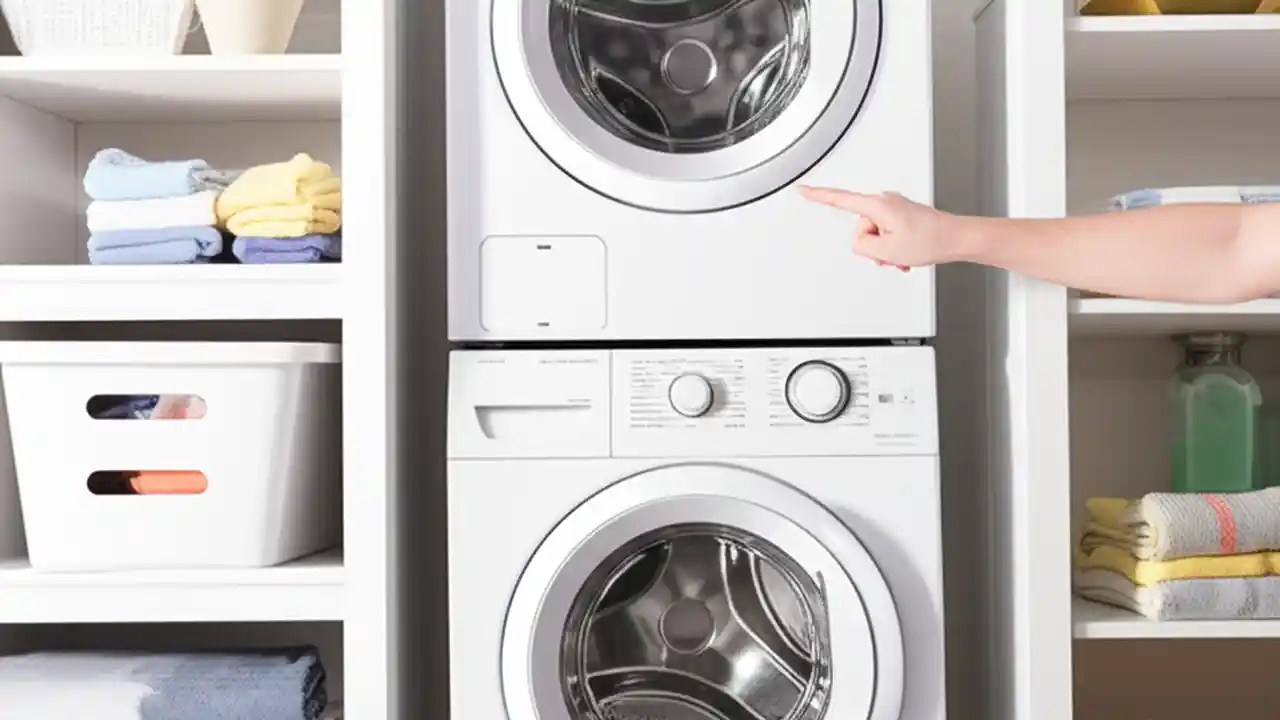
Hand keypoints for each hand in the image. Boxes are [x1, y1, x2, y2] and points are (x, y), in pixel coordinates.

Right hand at [799, 186, 957, 268]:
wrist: (957, 238)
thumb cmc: (931, 240)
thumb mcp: (887, 251)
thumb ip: (862, 246)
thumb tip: (860, 242)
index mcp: (878, 206)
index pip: (839, 199)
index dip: (818, 196)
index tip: (803, 190)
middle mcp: (885, 202)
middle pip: (862, 229)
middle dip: (875, 246)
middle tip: (895, 251)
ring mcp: (895, 208)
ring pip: (876, 235)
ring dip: (887, 250)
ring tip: (905, 254)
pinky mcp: (902, 215)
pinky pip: (888, 234)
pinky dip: (895, 247)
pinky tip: (908, 254)